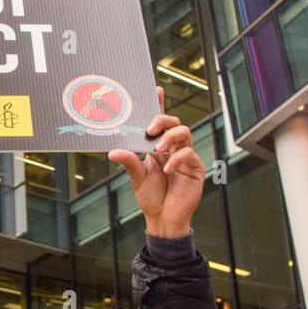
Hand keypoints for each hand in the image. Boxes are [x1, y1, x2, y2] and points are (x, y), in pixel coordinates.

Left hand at [107, 87, 204, 238]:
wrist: (163, 218)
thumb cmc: (152, 197)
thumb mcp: (136, 177)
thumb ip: (129, 162)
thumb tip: (113, 151)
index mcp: (158, 147)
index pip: (159, 122)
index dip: (159, 105)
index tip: (154, 90)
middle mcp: (172, 148)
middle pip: (173, 122)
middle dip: (161, 120)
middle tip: (149, 129)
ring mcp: (184, 157)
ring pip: (184, 132)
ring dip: (170, 136)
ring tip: (158, 148)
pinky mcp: (194, 168)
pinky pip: (189, 154)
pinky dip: (176, 159)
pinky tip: (166, 169)